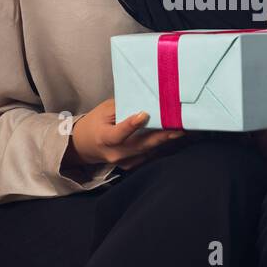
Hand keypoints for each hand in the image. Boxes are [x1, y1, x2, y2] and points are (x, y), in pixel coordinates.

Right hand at [65, 98, 185, 170]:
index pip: (118, 134)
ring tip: (181, 130)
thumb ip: (123, 106)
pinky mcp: (131, 165)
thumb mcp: (104, 110)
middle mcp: (115, 153)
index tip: (144, 115)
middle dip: (161, 136)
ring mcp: (124, 162)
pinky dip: (160, 147)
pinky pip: (148, 156)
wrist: (84, 146)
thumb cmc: (96, 123)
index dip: (131, 126)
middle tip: (179, 127)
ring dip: (165, 141)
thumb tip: (145, 101)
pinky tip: (172, 138)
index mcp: (104, 138)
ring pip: (148, 151)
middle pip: (140, 145)